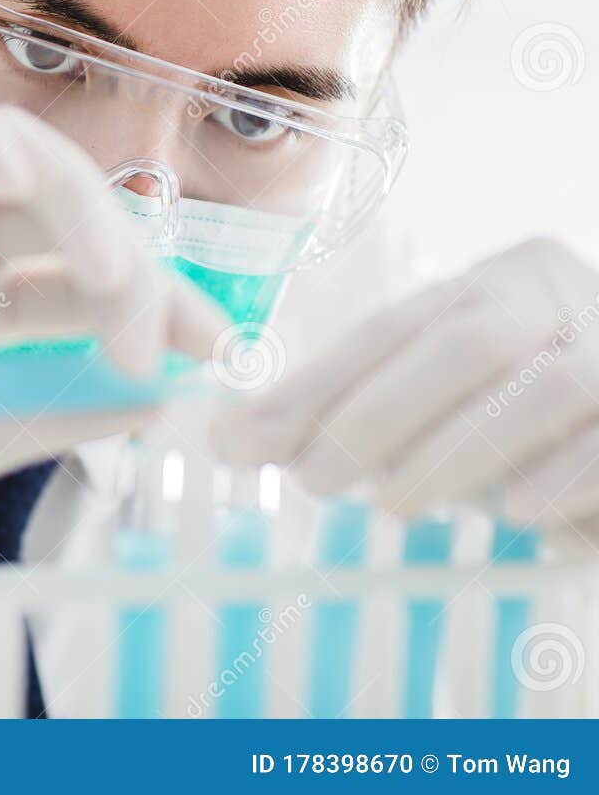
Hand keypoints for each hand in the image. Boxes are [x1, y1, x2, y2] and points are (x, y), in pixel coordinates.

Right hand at [0, 88, 229, 575]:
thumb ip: (47, 411)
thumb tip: (163, 391)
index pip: (82, 280)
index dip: (155, 305)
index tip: (211, 353)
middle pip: (64, 212)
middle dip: (134, 262)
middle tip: (172, 334)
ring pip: (11, 153)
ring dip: (76, 202)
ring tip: (112, 281)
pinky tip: (17, 184)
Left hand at [213, 238, 598, 537]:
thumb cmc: (531, 418)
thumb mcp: (445, 396)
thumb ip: (355, 408)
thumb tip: (235, 438)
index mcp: (495, 282)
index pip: (391, 328)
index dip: (313, 385)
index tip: (242, 440)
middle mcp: (559, 297)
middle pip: (464, 342)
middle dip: (374, 415)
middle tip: (314, 481)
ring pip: (541, 387)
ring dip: (455, 453)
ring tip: (393, 505)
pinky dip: (557, 477)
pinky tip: (509, 513)